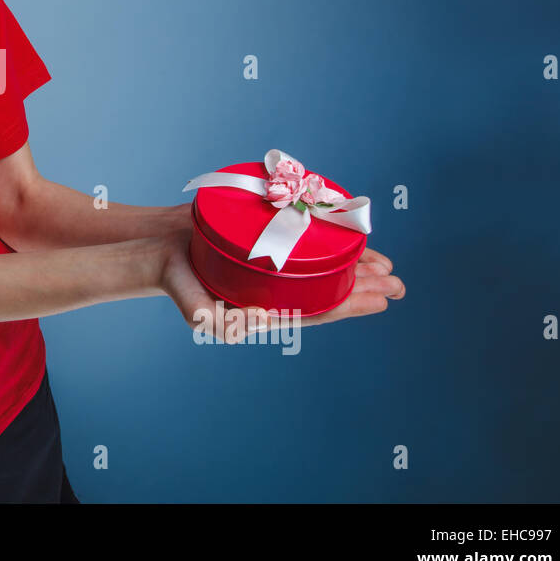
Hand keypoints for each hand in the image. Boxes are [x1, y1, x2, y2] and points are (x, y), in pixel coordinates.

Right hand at [156, 203, 403, 341]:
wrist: (160, 252)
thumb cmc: (178, 280)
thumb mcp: (195, 307)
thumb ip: (221, 321)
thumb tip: (262, 320)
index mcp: (266, 310)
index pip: (318, 310)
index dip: (351, 305)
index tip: (381, 298)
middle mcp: (275, 291)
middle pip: (329, 291)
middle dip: (366, 287)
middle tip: (399, 284)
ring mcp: (273, 268)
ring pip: (324, 269)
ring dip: (356, 267)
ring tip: (386, 265)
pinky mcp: (267, 243)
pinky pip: (307, 246)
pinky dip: (331, 244)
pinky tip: (348, 239)